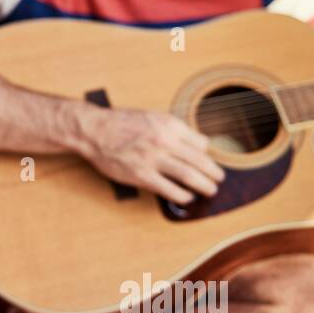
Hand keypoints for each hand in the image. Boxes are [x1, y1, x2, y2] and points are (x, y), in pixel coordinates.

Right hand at [72, 105, 224, 205]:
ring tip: (210, 190)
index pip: (201, 143)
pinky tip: (187, 197)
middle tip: (219, 179)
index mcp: (168, 124)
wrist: (94, 130)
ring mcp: (153, 158)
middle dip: (213, 172)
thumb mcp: (151, 116)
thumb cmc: (121, 122)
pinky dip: (182, 195)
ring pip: (189, 175)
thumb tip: (196, 143)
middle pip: (200, 160)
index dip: (207, 154)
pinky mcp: (141, 175)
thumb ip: (172, 128)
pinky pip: (169, 189)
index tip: (207, 161)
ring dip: (204, 185)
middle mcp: (164, 140)